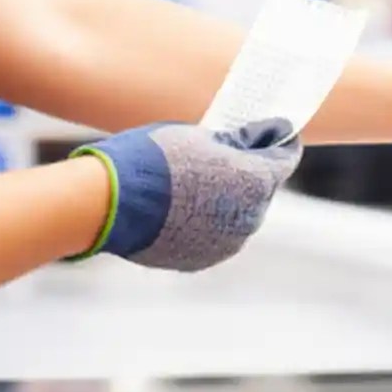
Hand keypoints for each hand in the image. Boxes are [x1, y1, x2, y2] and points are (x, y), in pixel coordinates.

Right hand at [69, 118, 301, 271]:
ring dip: (229, 200)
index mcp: (257, 181)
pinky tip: (183, 208)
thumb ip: (239, 141)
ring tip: (197, 182)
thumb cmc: (153, 158)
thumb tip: (265, 135)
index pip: (284, 159)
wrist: (107, 202)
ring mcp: (229, 242)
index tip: (277, 133)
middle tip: (228, 154)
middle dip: (250, 171)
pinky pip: (216, 235)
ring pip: (240, 216)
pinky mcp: (204, 258)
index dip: (281, 143)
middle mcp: (252, 217)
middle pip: (262, 189)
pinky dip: (208, 222)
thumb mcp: (199, 136)